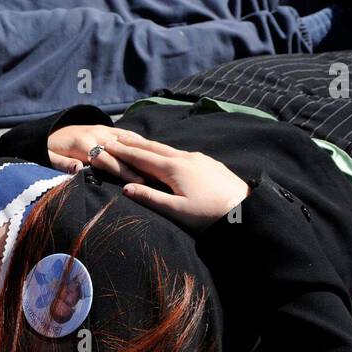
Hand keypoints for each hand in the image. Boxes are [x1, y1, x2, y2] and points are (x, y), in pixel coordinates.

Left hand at [46, 123, 149, 179]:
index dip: (123, 171)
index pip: (107, 160)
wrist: (48, 132)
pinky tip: (152, 149)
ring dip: (143, 151)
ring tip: (160, 163)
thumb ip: (62, 164)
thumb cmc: (49, 150)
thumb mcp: (49, 157)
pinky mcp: (106, 127)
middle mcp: (96, 134)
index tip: (138, 181)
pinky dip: (138, 141)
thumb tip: (79, 168)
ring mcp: (102, 129)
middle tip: (156, 177)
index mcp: (83, 144)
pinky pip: (125, 133)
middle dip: (138, 164)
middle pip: (121, 151)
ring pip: (127, 140)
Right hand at [106, 138, 249, 230]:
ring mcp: (197, 158)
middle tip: (116, 138)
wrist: (243, 207)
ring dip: (149, 145)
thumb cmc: (208, 214)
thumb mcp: (177, 210)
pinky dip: (165, 150)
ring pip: (168, 148)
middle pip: (153, 147)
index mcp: (173, 169)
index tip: (108, 145)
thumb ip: (151, 197)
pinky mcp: (207, 161)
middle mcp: (184, 158)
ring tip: (136, 142)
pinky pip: (180, 152)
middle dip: (133, 143)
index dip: (123, 151)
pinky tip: (165, 153)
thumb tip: (126, 188)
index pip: (142, 157)